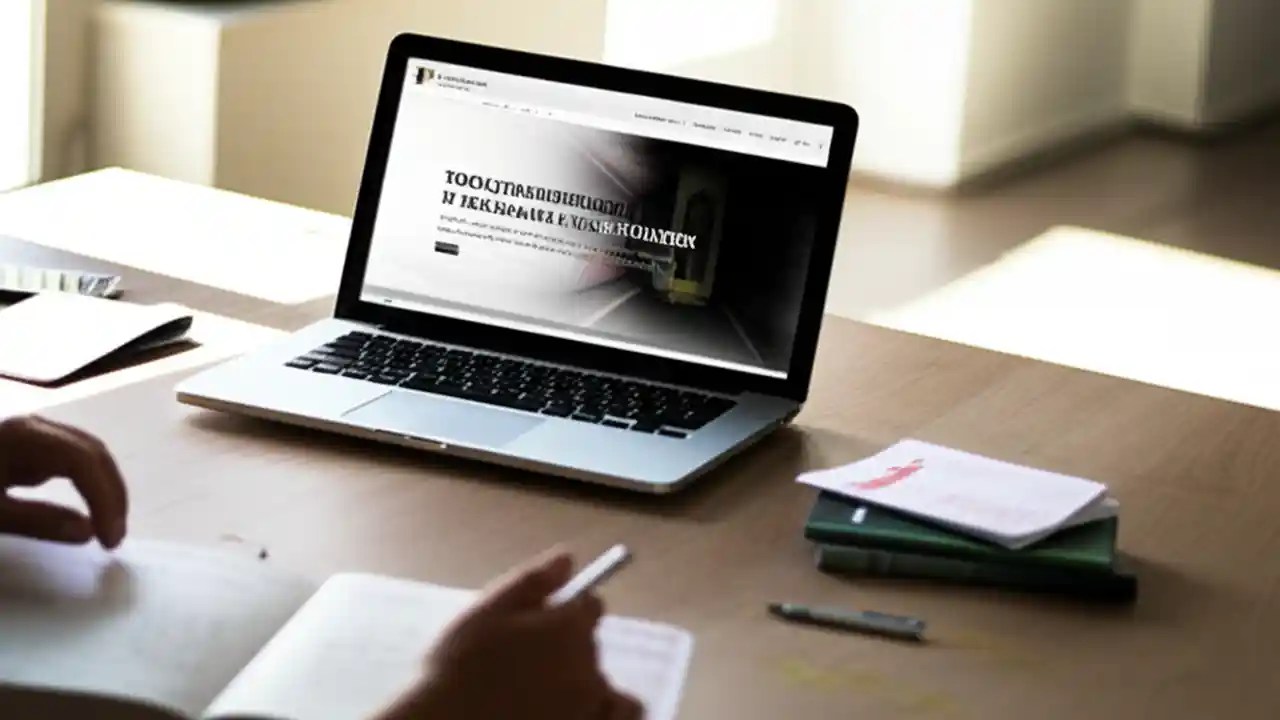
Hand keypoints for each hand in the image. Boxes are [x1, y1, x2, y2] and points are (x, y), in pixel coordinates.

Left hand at [0, 415, 127, 547]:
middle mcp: (36, 428)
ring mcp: (35, 434)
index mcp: (25, 437)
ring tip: (110, 526)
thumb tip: (88, 533)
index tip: (110, 540)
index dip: (105, 498)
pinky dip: (91, 484)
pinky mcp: (31, 446)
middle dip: (112, 495)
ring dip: (107, 489)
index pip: (83, 460)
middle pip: (93, 453)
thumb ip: (35, 521)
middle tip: (115, 538)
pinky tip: (92, 507)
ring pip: (88, 454)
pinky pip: (74, 460)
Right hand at [377, 551, 643, 719]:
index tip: (542, 623)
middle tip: (522, 663)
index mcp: (568, 627)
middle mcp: (588, 663)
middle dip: (563, 647)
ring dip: (579, 681)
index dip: (567, 610)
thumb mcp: (487, 613)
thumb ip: (532, 582)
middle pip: (589, 643)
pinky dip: (607, 710)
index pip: (590, 605)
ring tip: (537, 693)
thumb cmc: (459, 668)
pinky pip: (620, 713)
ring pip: (600, 681)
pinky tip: (576, 710)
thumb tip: (569, 557)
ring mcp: (591, 703)